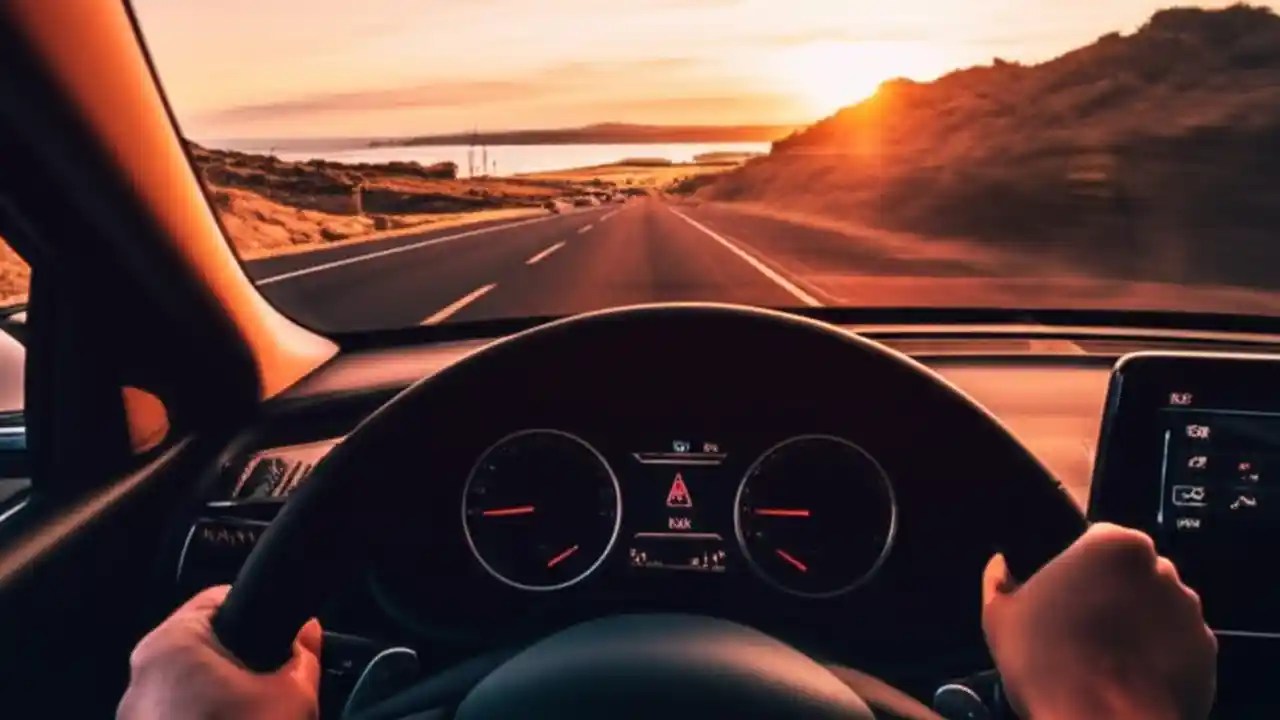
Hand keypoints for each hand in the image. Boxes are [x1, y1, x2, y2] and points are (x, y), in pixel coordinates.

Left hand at [118, 586, 321, 719]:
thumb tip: (306, 629)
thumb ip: (303, 652)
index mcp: (170, 646)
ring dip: (220, 698)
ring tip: (256, 716)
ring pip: (188, 689)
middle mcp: (140, 679)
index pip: (218, 599)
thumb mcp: (292, 694)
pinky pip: (177, 719)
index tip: (284, 632)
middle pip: (202, 647)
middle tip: (275, 681)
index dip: (260, 610)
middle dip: (240, 660)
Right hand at [982, 523, 1215, 719]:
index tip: (1061, 596)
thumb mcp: (1000, 616)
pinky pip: (1176, 647)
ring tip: (1104, 660)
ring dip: (1135, 626)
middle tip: (1079, 628)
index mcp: (1114, 544)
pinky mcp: (1207, 655)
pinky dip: (1157, 658)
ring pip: (1156, 610)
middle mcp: (1162, 569)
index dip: (1074, 569)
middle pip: (1131, 573)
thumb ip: (999, 580)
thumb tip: (1000, 566)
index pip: (1095, 540)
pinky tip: (1126, 679)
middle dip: (1111, 594)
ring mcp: (1190, 614)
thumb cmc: (1045, 662)